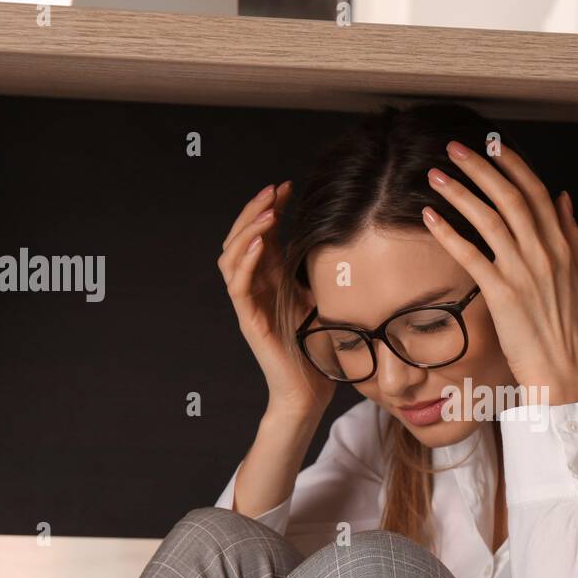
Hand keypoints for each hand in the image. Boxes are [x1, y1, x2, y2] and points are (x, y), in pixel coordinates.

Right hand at [218, 182, 335, 417]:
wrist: (308, 391)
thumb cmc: (317, 350)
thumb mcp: (324, 300)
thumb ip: (322, 274)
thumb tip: (346, 244)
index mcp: (271, 280)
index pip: (263, 235)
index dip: (271, 208)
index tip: (288, 186)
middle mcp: (256, 288)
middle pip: (240, 238)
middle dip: (255, 210)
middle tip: (274, 190)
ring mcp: (250, 303)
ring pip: (231, 256)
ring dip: (247, 231)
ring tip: (267, 213)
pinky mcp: (250, 320)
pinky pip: (238, 285)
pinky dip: (246, 261)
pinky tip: (260, 244)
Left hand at [420, 140, 577, 406]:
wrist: (562, 370)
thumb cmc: (567, 328)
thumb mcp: (577, 274)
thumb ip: (570, 233)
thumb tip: (563, 196)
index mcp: (562, 245)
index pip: (536, 192)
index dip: (513, 164)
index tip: (493, 145)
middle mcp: (544, 252)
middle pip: (509, 196)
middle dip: (480, 166)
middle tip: (454, 148)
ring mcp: (524, 272)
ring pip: (489, 219)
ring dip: (460, 192)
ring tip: (436, 175)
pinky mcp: (502, 294)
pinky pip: (471, 255)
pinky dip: (449, 232)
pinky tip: (430, 217)